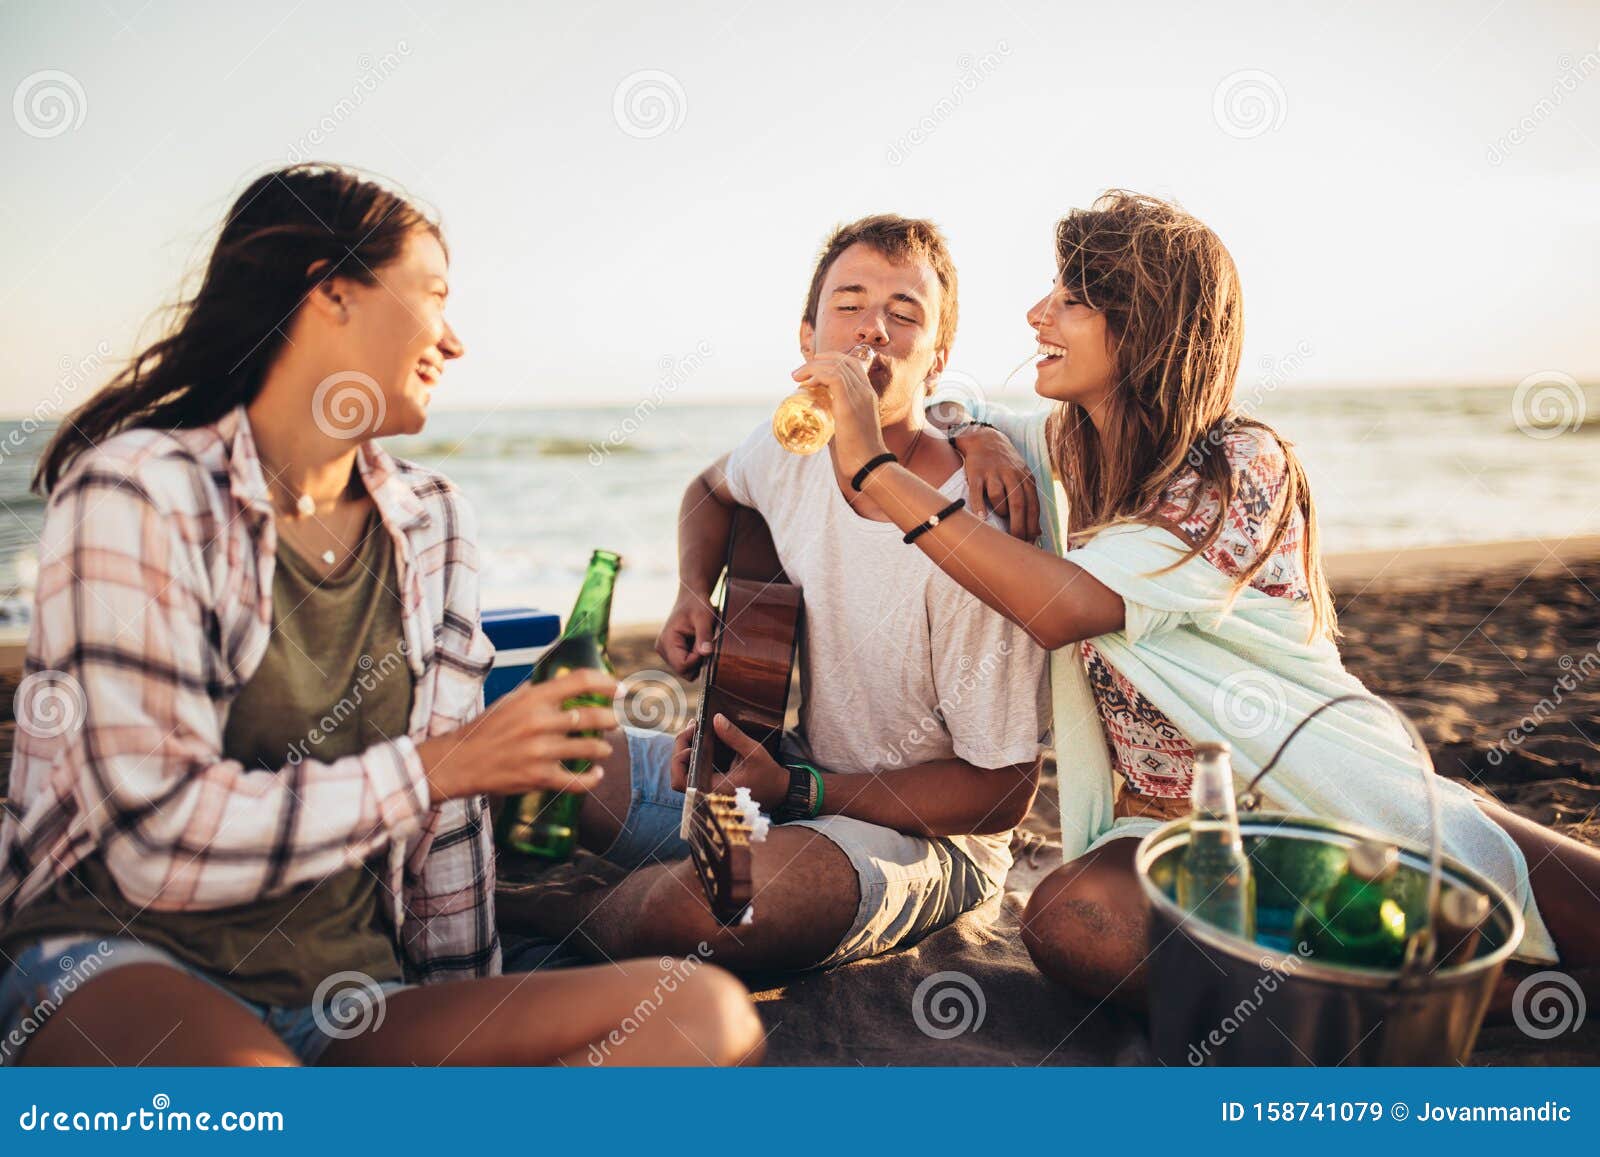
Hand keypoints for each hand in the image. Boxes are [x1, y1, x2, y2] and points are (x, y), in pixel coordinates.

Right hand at [416, 668, 616, 801]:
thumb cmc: (486, 729)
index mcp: (534, 698)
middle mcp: (540, 722)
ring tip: (604, 748)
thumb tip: (570, 685)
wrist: (460, 762)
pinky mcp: (540, 777)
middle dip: (611, 720)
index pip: (580, 681)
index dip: (606, 683)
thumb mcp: (511, 700)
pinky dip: (593, 778)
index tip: (619, 689)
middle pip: (594, 717)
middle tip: (613, 722)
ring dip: (604, 748)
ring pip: (591, 748)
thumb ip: (540, 694)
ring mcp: (541, 751)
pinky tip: (597, 774)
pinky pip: (578, 781)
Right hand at [656, 589, 716, 677]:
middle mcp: (662, 649)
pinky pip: (686, 664)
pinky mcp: (672, 652)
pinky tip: (697, 642)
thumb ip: (705, 635)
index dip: (698, 659)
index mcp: (666, 641)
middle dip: (698, 660)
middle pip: (684, 671)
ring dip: (697, 658)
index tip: (705, 644)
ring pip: (686, 670)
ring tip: (700, 640)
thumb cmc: (697, 604)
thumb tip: (707, 653)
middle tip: (704, 641)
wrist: (691, 597)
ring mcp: (666, 652)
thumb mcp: (704, 617)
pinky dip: (695, 657)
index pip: (683, 665)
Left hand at [668, 714, 788, 810]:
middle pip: (678, 773)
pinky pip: (694, 768)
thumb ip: (734, 736)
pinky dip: (694, 752)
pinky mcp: (712, 782)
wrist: (778, 791)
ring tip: (695, 727)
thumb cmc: (767, 775)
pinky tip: (700, 735)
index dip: (679, 760)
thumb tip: (716, 718)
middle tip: (693, 726)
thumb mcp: (753, 752)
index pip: (680, 781)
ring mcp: (708, 787)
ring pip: (684, 770)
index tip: (692, 740)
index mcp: (713, 789)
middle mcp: (706, 791)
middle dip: (681, 746)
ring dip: (686, 748)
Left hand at [790, 348, 887, 475]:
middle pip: (843, 360)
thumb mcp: (848, 428)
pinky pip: (833, 377)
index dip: (830, 360)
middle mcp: (865, 390)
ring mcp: (859, 395)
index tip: (812, 370)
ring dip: (812, 367)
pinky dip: (816, 374)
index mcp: (868, 394)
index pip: (852, 364)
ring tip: (797, 376)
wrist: (870, 465)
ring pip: (836, 366)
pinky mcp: (849, 404)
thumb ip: (837, 421)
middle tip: (800, 372)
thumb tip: (818, 423)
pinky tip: (805, 383)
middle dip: (819, 360)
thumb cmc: (858, 453)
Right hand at [952, 426, 1040, 539]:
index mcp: (1026, 478)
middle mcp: (1012, 474)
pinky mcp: (976, 473)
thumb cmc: (1006, 467)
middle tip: (1016, 542)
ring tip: (998, 517)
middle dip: (1018, 526)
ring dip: (1000, 511)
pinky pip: (978, 492)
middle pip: (1018, 504)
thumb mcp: (1023, 479)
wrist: (986, 440)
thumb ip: (1031, 504)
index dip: (1032, 525)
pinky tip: (981, 519)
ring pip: (999, 497)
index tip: (1029, 542)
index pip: (1032, 505)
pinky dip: (979, 507)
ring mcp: (993, 473)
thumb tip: (1038, 533)